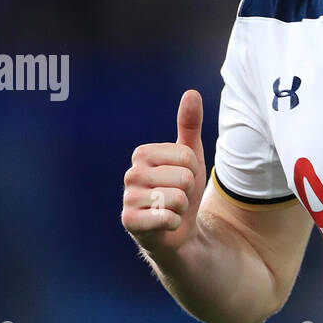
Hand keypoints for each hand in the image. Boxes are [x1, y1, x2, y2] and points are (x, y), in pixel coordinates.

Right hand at [122, 90, 205, 253]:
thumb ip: (189, 125)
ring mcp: (128, 198)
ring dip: (182, 208)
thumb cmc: (182, 190)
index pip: (186, 156)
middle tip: (177, 197)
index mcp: (143, 154)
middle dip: (189, 191)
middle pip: (183, 177)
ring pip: (177, 198)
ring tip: (171, 209)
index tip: (183, 179)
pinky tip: (166, 224)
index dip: (193, 171)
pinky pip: (167, 218)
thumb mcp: (190, 156)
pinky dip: (174, 223)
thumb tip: (191, 92)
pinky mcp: (130, 222)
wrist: (178, 230)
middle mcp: (131, 173)